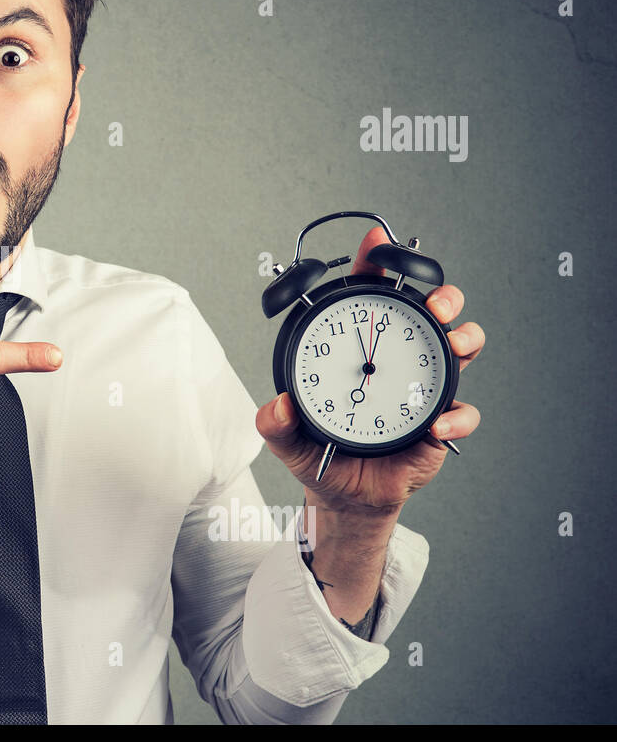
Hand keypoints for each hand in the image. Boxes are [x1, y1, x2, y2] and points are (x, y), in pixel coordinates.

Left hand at [255, 227, 484, 511]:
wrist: (346, 498)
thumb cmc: (320, 456)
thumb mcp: (288, 438)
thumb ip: (275, 423)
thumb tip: (276, 407)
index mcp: (359, 351)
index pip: (372, 299)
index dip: (378, 266)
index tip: (378, 243)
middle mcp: (398, 361)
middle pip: (431, 311)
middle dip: (442, 295)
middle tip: (433, 302)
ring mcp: (424, 389)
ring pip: (461, 348)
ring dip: (464, 338)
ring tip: (453, 344)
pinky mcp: (440, 424)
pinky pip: (462, 413)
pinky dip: (456, 418)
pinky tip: (434, 427)